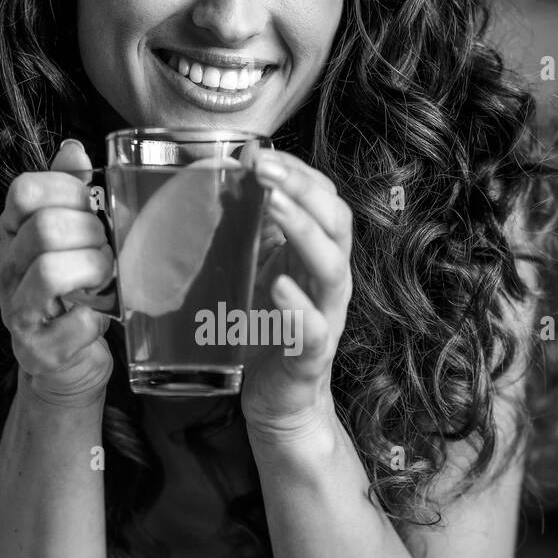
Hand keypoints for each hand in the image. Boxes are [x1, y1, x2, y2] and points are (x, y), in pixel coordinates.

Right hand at [0, 139, 114, 404]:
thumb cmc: (73, 293)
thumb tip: (73, 150)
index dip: (68, 191)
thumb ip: (68, 193)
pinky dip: (97, 320)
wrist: (65, 365)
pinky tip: (100, 320)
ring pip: (51, 272)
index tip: (92, 207)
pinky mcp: (39, 351)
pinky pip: (74, 325)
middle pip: (44, 228)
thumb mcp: (69, 239)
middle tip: (107, 250)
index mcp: (13, 235)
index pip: (25, 191)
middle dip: (90, 235)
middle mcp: (7, 270)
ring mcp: (18, 311)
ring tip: (106, 280)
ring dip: (93, 271)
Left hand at [240, 150, 352, 438]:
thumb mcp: (254, 272)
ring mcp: (324, 319)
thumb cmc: (265, 334)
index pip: (325, 200)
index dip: (300, 172)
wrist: (279, 405)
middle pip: (336, 224)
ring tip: (275, 205)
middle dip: (303, 189)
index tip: (260, 152)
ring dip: (305, 233)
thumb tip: (220, 177)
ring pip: (332, 269)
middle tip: (264, 168)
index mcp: (316, 258)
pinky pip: (314, 332)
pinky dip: (298, 309)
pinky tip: (279, 287)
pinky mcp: (309, 359)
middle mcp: (328, 283)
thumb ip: (247, 231)